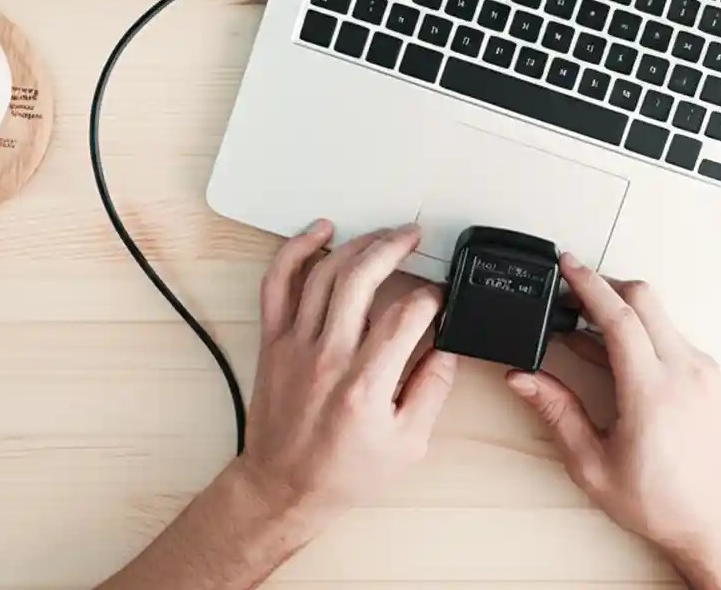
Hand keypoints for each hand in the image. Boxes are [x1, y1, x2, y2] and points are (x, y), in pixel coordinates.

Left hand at [237, 220, 457, 521]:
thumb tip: (446, 348)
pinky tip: (320, 233)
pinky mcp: (274, 341)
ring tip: (382, 234)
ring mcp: (296, 345)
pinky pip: (278, 283)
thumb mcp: (408, 444)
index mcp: (365, 384)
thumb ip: (432, 390)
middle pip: (362, 278)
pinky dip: (297, 250)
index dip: (431, 298)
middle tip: (414, 237)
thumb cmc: (343, 472)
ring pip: (324, 273)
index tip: (441, 297)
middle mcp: (328, 357)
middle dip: (394, 247)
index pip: (406, 316)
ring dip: (357, 243)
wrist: (284, 487)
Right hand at [507, 254, 720, 588]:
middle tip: (570, 291)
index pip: (619, 317)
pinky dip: (640, 331)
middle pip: (644, 299)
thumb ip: (557, 412)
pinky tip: (614, 353)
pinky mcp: (708, 378)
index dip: (588, 285)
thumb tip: (524, 378)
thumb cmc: (659, 501)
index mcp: (652, 391)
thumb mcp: (593, 464)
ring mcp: (702, 372)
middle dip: (604, 285)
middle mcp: (684, 372)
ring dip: (621, 311)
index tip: (566, 265)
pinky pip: (671, 336)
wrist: (713, 522)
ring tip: (582, 331)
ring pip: (659, 315)